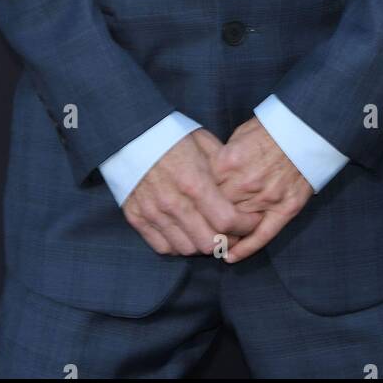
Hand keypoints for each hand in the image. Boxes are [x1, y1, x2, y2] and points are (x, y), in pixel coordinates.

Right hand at [122, 128, 263, 256]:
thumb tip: (242, 188)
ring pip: (187, 249)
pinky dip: (178, 245)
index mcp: (194, 182)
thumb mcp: (203, 143)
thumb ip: (223, 169)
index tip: (251, 220)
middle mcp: (173, 203)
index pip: (227, 221)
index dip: (245, 226)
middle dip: (227, 240)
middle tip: (233, 232)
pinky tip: (186, 233)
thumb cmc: (172, 135)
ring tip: (209, 232)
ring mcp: (153, 213)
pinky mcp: (137, 217)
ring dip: (202, 244)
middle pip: (209, 243)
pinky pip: (163, 247)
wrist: (131, 133)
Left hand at [210, 118, 313, 262]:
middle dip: (206, 220)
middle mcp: (245, 183)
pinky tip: (230, 257)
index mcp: (229, 162)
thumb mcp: (237, 136)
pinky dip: (245, 249)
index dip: (196, 200)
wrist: (306, 128)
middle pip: (216, 211)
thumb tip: (205, 178)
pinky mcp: (286, 208)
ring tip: (211, 243)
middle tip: (197, 229)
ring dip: (223, 236)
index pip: (203, 191)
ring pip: (237, 226)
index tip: (190, 207)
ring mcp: (266, 198)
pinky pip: (262, 235)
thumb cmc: (269, 129)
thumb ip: (220, 159)